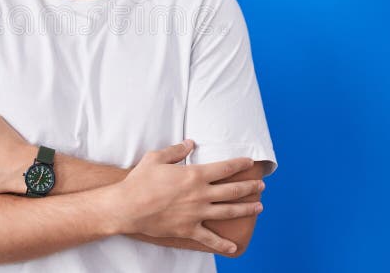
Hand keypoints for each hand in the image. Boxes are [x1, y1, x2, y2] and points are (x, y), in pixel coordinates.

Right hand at [110, 140, 264, 254]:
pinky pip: (210, 238)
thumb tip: (190, 143)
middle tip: (261, 185)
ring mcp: (197, 213)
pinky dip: (223, 244)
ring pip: (228, 211)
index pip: (224, 168)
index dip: (239, 164)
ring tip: (259, 207)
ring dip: (246, 209)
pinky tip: (234, 247)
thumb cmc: (140, 181)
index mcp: (194, 175)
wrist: (128, 207)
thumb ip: (176, 150)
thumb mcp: (156, 158)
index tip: (249, 163)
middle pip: (232, 190)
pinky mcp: (189, 229)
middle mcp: (200, 194)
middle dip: (249, 187)